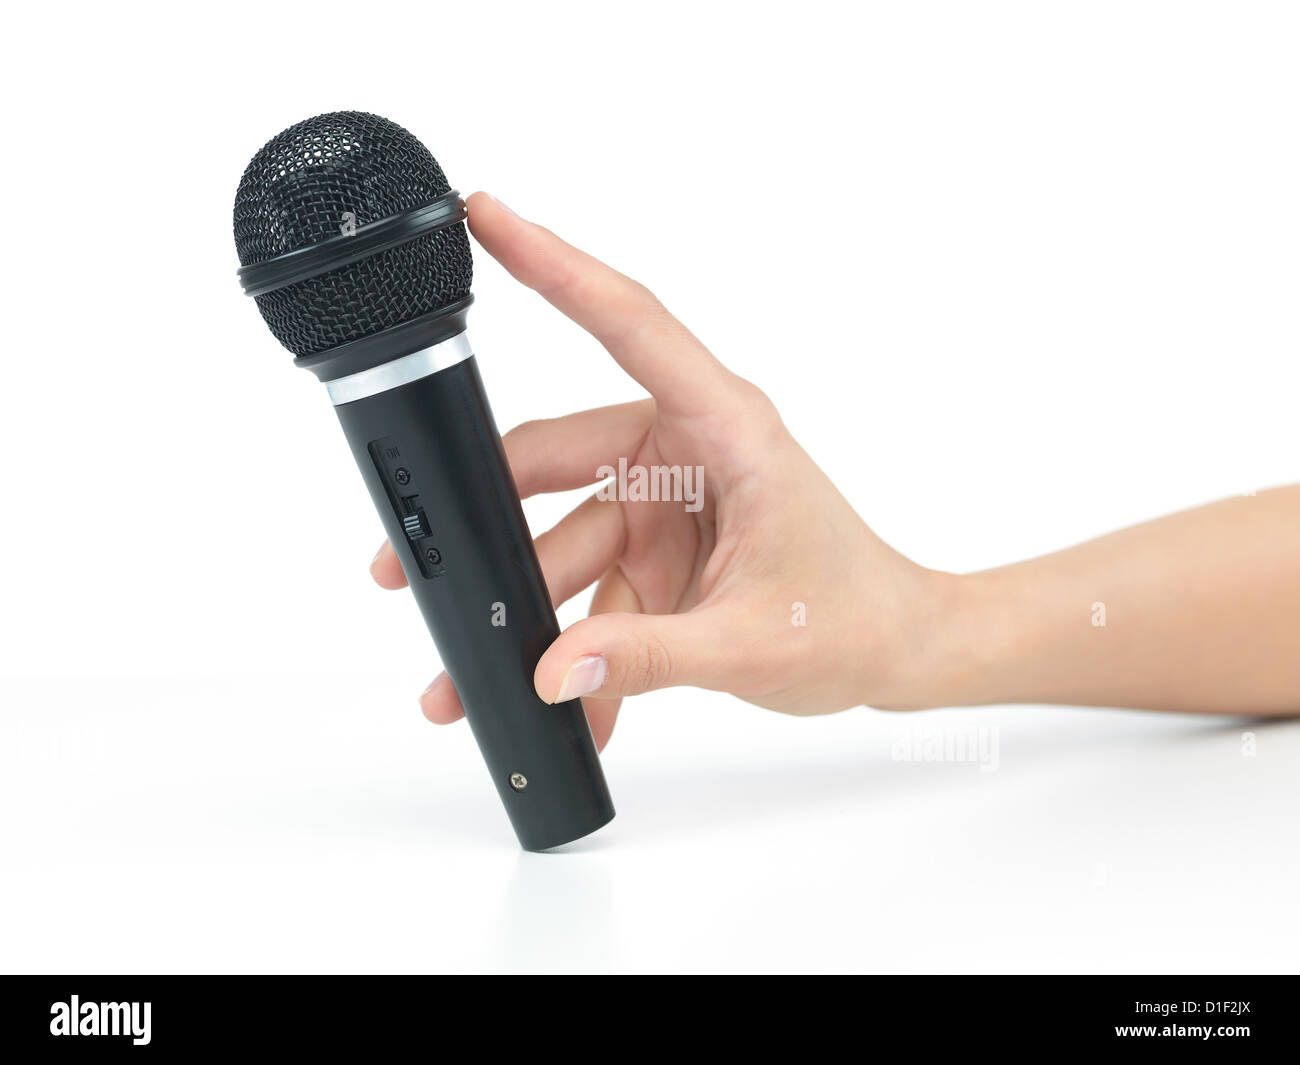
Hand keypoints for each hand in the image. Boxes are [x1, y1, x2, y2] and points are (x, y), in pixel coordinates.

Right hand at [371, 192, 954, 747]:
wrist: (894, 649)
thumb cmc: (855, 616)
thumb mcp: (753, 642)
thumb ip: (650, 656)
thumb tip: (552, 671)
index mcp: (725, 428)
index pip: (630, 323)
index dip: (555, 266)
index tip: (485, 214)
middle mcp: (684, 449)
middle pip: (554, 460)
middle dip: (482, 522)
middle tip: (406, 568)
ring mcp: (664, 501)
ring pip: (560, 539)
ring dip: (524, 614)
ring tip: (474, 683)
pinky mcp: (656, 548)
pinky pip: (591, 589)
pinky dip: (574, 643)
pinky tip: (564, 700)